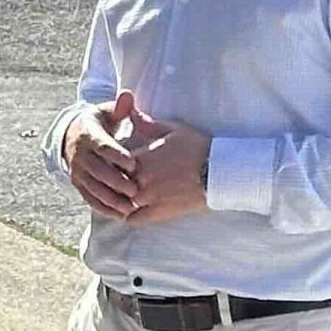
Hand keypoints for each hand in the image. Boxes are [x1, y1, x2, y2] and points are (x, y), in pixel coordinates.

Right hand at [65, 93, 141, 217]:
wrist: (72, 136)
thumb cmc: (99, 124)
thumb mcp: (106, 113)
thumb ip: (120, 108)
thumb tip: (127, 95)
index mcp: (88, 135)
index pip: (102, 146)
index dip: (117, 155)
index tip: (134, 162)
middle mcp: (79, 155)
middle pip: (98, 170)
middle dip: (116, 181)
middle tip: (135, 190)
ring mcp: (78, 171)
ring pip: (93, 187)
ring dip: (111, 199)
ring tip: (130, 207)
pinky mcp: (78, 184)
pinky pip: (90, 198)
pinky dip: (104, 208)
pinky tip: (119, 215)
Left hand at [121, 106, 212, 226]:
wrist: (219, 172)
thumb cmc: (199, 148)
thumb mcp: (173, 130)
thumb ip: (147, 124)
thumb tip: (131, 111)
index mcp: (140, 158)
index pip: (111, 162)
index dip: (111, 163)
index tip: (113, 163)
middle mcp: (139, 179)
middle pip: (113, 183)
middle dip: (113, 181)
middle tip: (115, 181)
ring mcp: (147, 198)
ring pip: (120, 202)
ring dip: (119, 199)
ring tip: (122, 196)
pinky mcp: (157, 213)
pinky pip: (133, 219)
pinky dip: (129, 216)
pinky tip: (131, 211)